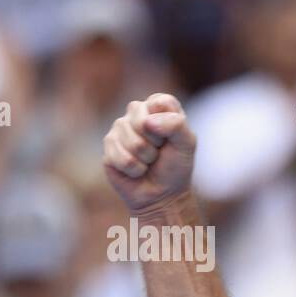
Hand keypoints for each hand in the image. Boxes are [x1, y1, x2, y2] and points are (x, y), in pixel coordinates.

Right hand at [102, 93, 196, 213]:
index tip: (172, 138)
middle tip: (159, 152)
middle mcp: (137, 113)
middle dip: (155, 143)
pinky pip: (121, 157)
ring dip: (145, 158)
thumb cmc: (175, 167)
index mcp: (158, 107)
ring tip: (148, 162)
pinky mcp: (108, 145)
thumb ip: (176, 125)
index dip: (168, 124)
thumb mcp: (187, 144)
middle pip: (142, 121)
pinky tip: (136, 170)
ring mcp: (119, 128)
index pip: (161, 102)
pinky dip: (134, 169)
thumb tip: (147, 122)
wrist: (161, 194)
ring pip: (132, 141)